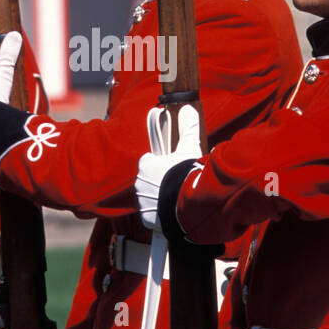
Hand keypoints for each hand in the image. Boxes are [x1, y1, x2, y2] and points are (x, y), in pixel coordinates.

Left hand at [135, 104, 201, 230]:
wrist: (187, 204)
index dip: (159, 164)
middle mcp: (139, 184)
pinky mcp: (147, 219)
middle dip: (159, 182)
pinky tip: (173, 212)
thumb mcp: (189, 148)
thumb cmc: (186, 174)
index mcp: (146, 165)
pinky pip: (151, 216)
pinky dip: (160, 215)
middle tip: (175, 184)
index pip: (148, 162)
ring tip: (176, 199)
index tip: (170, 168)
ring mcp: (142, 202)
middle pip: (148, 181)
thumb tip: (189, 108)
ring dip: (159, 199)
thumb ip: (188, 128)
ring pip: (149, 198)